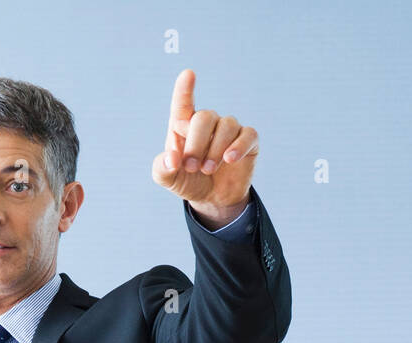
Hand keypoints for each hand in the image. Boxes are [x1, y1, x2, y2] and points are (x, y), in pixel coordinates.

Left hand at [151, 69, 257, 228]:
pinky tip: (230, 159)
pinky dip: (239, 146)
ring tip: (208, 169)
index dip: (185, 89)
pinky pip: (248, 135)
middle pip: (204, 118)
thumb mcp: (168, 178)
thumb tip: (172, 158)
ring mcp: (229, 130)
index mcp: (184, 125)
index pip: (183, 103)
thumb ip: (162, 168)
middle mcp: (207, 123)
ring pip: (226, 125)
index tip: (188, 74)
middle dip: (196, 143)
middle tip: (191, 166)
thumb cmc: (188, 181)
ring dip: (215, 149)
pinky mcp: (248, 141)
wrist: (212, 199)